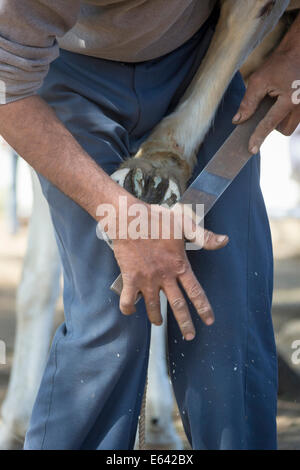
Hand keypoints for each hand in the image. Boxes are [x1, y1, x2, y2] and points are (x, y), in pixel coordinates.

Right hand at [110, 200, 228, 339]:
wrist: (128, 218)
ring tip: (158, 323)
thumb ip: (204, 236)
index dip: (204, 308)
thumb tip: (225, 241)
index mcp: (179, 265)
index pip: (196, 292)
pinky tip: (131, 310)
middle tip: (190, 336)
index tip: (209, 321)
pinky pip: (128, 300)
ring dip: (156, 318)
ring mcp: (146, 280)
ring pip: (152, 307)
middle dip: (185, 323)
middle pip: (177, 306)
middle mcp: (164, 277)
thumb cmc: (156, 219)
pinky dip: (128, 308)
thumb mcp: (184, 224)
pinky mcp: (130, 278)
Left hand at [233, 47, 299, 152]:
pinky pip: (293, 119)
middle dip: (272, 124)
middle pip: (282, 129)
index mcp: (290, 100)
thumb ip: (248, 102)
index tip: (251, 150)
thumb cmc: (281, 62)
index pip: (270, 124)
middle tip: (268, 106)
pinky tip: (283, 97)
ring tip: (277, 99)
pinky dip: (285, 114)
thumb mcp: (259, 79)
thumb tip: (238, 120)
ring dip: (279, 119)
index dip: (258, 137)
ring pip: (289, 126)